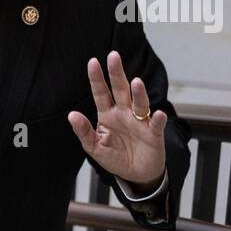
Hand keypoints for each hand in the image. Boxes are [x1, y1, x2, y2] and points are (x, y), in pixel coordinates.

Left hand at [68, 51, 166, 188]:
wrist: (136, 174)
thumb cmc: (115, 157)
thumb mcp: (94, 147)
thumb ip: (83, 131)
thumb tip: (72, 115)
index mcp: (108, 115)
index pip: (101, 93)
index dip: (97, 78)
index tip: (93, 62)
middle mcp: (124, 113)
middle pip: (121, 90)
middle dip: (117, 73)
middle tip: (113, 56)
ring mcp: (140, 121)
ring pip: (140, 103)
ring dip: (139, 93)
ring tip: (136, 83)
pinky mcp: (154, 133)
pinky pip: (156, 124)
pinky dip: (158, 120)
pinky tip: (158, 115)